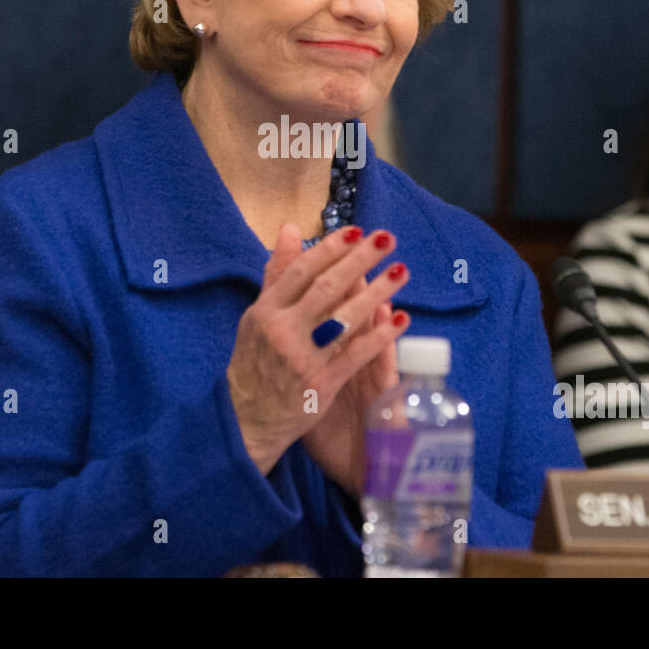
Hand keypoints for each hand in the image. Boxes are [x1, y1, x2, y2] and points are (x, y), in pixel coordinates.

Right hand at [226, 223, 409, 476]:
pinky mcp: (322, 383)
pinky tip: (402, 317)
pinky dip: (381, 335)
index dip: (329, 249)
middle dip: (360, 260)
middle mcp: (284, 331)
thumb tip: (290, 229)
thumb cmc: (255, 361)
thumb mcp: (258, 315)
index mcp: (266, 311)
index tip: (355, 230)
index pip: (301, 272)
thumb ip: (278, 273)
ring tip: (401, 271)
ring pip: (346, 318)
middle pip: (327, 288)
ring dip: (377, 292)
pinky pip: (357, 354)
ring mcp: (303, 358)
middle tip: (387, 239)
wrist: (246, 419)